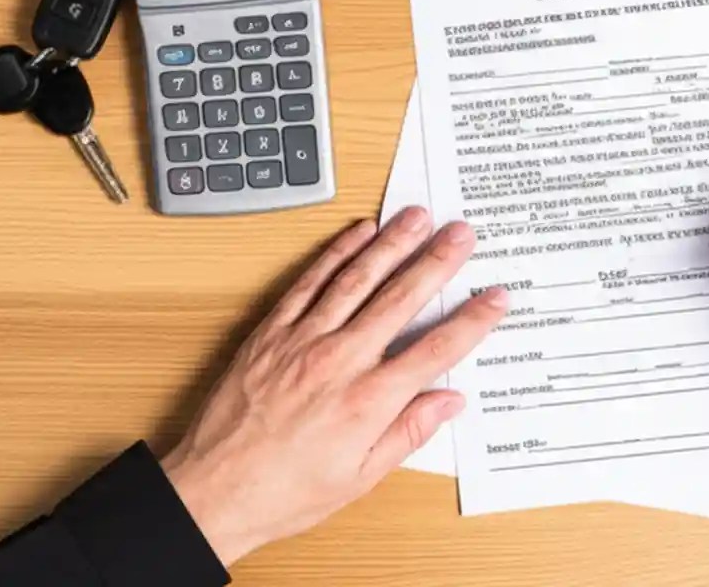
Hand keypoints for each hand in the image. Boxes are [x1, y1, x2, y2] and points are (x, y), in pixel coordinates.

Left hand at [159, 207, 505, 565]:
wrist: (214, 490)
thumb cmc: (285, 491)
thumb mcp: (360, 477)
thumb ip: (408, 432)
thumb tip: (447, 400)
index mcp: (369, 402)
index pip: (436, 349)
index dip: (472, 320)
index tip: (494, 297)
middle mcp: (340, 362)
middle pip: (401, 299)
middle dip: (437, 262)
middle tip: (462, 233)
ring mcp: (303, 341)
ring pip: (357, 279)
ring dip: (391, 244)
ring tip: (417, 217)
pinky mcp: (272, 333)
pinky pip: (309, 283)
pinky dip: (336, 254)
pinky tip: (358, 234)